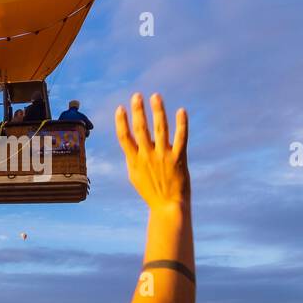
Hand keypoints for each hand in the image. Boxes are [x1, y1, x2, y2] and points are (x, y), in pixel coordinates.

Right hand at [115, 92, 188, 210]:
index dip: (121, 122)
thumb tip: (128, 142)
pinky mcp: (179, 159)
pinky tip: (181, 111)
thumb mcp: (135, 176)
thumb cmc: (151, 192)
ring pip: (160, 129)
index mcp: (134, 160)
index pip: (124, 137)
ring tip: (156, 96)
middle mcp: (147, 156)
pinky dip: (181, 124)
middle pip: (140, 128)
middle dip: (137, 110)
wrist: (168, 207)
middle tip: (137, 95)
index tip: (121, 108)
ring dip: (157, 111)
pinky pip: (181, 138)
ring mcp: (163, 156)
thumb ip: (131, 158)